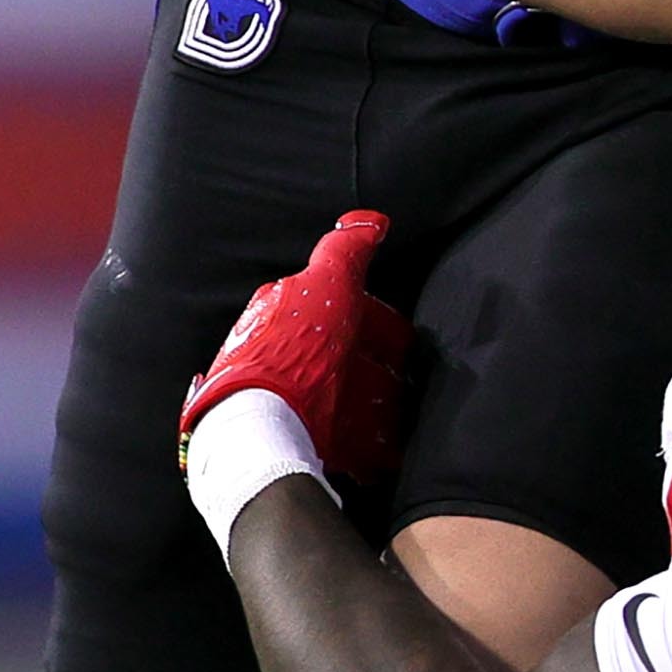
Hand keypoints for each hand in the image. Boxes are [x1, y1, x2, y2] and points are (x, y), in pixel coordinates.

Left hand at [180, 211, 410, 485]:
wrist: (260, 427)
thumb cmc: (293, 350)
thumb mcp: (327, 284)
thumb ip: (347, 249)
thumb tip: (372, 220)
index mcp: (284, 315)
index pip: (337, 309)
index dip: (375, 319)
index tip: (405, 336)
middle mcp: (282, 356)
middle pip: (344, 355)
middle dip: (378, 363)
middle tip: (412, 375)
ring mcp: (288, 399)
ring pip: (348, 396)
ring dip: (380, 404)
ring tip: (407, 417)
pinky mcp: (294, 437)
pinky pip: (343, 437)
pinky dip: (371, 442)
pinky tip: (387, 451)